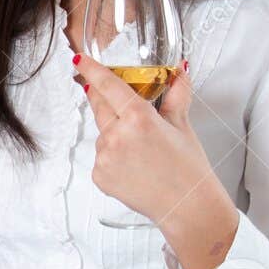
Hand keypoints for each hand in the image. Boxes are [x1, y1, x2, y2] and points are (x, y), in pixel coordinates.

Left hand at [72, 52, 238, 268]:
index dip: (91, 69)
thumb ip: (176, 95)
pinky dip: (113, 156)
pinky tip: (134, 167)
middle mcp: (117, 136)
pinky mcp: (99, 176)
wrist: (188, 208)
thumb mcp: (182, 126)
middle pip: (100, 106)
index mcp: (139, 118)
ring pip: (102, 133)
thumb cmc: (189, 169)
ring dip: (114, 133)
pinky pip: (101, 156)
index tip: (78, 59)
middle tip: (119, 104)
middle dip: (104, 99)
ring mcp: (105, 157)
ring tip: (142, 151)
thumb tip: (179, 72)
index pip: (109, 86)